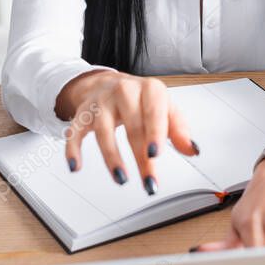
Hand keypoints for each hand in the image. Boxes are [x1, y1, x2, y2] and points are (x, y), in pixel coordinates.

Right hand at [57, 69, 198, 189]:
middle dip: (141, 158)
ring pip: (104, 131)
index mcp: (149, 90)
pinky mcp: (83, 114)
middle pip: (133, 127)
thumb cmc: (140, 99)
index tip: (155, 155)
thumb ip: (179, 129)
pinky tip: (75, 166)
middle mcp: (124, 92)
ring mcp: (101, 103)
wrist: (107, 82)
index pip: (154, 112)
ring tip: (121, 178)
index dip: (155, 134)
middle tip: (149, 181)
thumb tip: (192, 149)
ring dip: (112, 157)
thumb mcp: (165, 108)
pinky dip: (72, 149)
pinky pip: (75, 131)